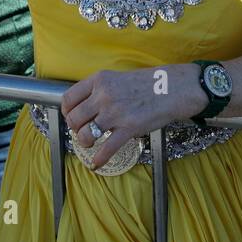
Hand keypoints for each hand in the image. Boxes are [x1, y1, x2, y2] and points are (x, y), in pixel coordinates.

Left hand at [62, 67, 204, 169]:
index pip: (69, 98)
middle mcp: (104, 96)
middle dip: (76, 129)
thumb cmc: (148, 83)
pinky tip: (96, 163)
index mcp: (100, 80)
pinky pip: (107, 149)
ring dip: (85, 142)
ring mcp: (116, 113)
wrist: (173, 88)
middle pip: (74, 119)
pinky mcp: (129, 128)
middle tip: (83, 131)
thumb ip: (101, 90)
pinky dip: (99, 159)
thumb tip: (85, 107)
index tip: (72, 117)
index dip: (67, 112)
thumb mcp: (118, 78)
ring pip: (86, 134)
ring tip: (91, 143)